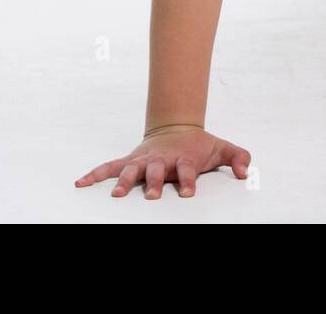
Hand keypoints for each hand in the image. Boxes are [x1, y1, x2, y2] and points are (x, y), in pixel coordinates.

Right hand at [74, 125, 250, 198]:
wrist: (177, 129)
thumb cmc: (199, 145)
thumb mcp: (221, 149)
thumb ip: (238, 157)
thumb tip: (245, 171)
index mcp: (182, 158)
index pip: (186, 170)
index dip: (187, 180)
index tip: (188, 192)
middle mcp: (161, 160)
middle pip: (156, 171)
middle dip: (154, 183)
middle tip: (153, 196)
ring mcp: (143, 161)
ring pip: (131, 170)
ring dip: (124, 182)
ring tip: (116, 195)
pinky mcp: (130, 162)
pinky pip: (109, 167)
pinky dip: (94, 173)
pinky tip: (80, 182)